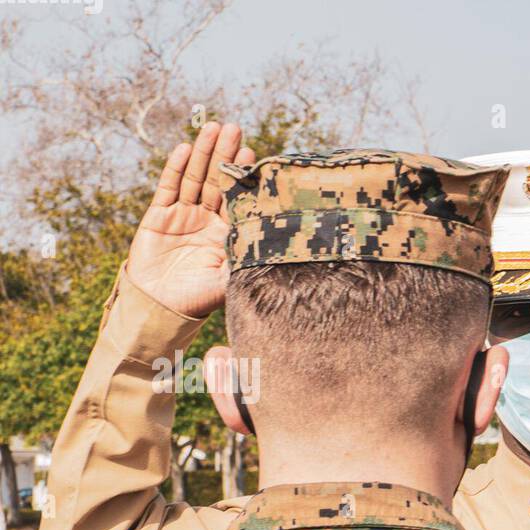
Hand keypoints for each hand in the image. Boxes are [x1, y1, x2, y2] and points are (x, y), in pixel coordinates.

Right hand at [125, 121, 253, 318]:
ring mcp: (183, 215)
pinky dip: (175, 168)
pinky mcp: (160, 215)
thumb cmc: (199, 298)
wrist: (161, 306)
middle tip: (236, 128)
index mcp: (228, 233)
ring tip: (214, 128)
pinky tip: (185, 148)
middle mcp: (208, 220)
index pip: (238, 198)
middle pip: (217, 180)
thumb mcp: (230, 280)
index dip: (243, 176)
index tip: (254, 155)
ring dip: (203, 152)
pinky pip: (169, 187)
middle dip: (225, 154)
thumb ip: (246, 261)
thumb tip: (275, 250)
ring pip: (194, 177)